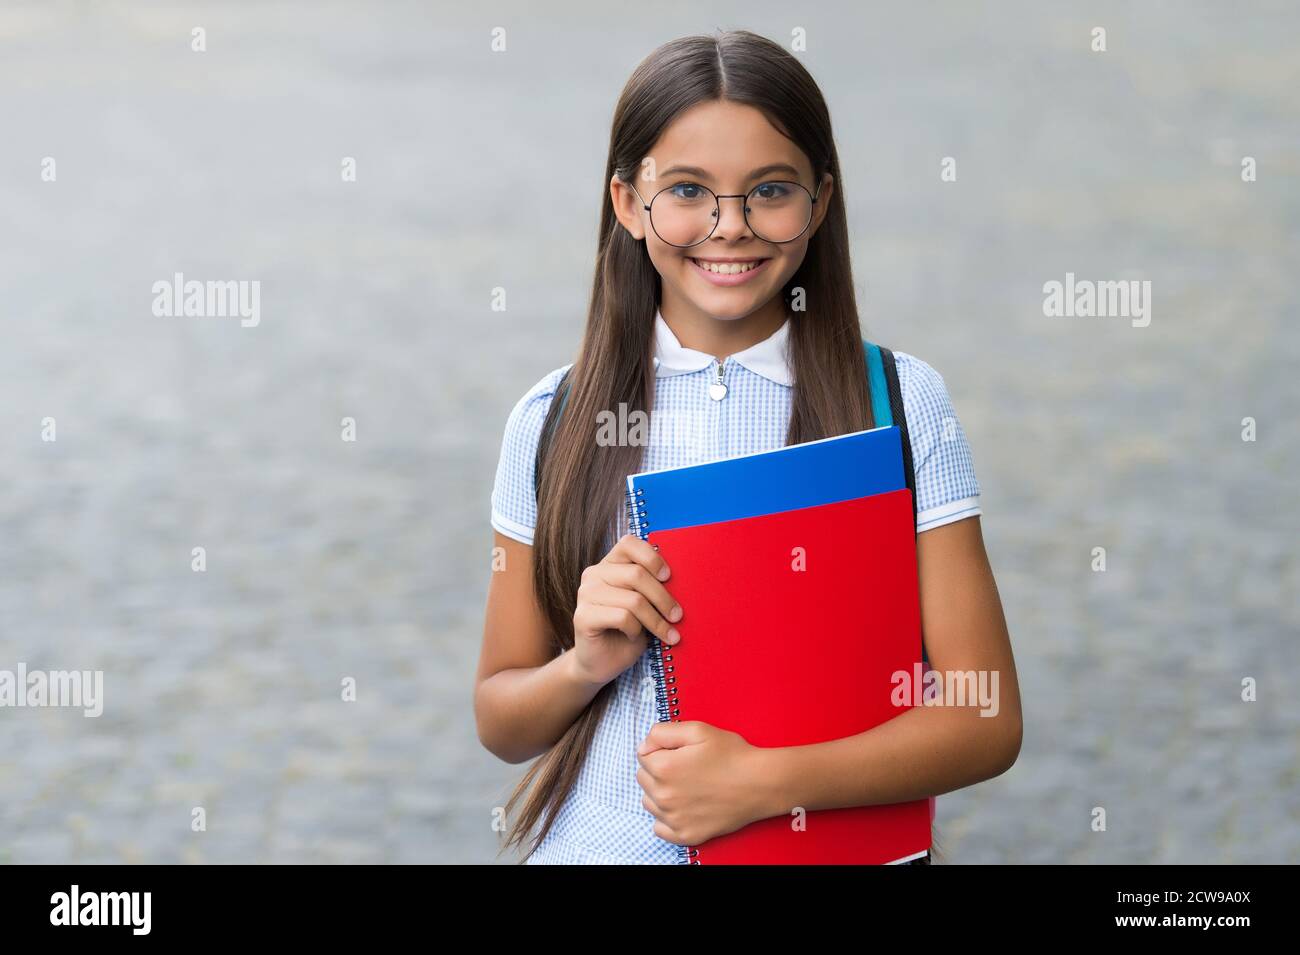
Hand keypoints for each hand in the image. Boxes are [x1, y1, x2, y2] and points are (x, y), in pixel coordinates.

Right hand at [571, 534, 682, 687]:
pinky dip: (635, 630)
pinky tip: (633, 637)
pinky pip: (622, 617)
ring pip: (633, 600)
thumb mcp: (645, 604)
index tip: (669, 577)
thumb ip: (653, 585)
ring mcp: (585, 594)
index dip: (652, 558)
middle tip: (678, 617)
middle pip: (637, 575)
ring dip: (655, 621)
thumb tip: (682, 578)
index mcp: (609, 564)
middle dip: (663, 598)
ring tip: (664, 634)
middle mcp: (594, 574)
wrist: (602, 663)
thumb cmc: (629, 631)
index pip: (629, 543)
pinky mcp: (582, 616)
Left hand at [636, 720, 771, 846]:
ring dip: (660, 792)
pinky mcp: (686, 835)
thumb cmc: (731, 754)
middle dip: (658, 769)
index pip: (642, 755)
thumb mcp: (697, 729)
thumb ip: (662, 732)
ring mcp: (674, 819)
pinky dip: (666, 818)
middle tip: (685, 766)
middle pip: (643, 778)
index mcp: (663, 768)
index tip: (679, 751)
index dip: (660, 749)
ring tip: (686, 785)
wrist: (760, 783)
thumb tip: (644, 745)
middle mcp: (664, 797)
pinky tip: (683, 807)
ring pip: (649, 802)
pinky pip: (659, 828)